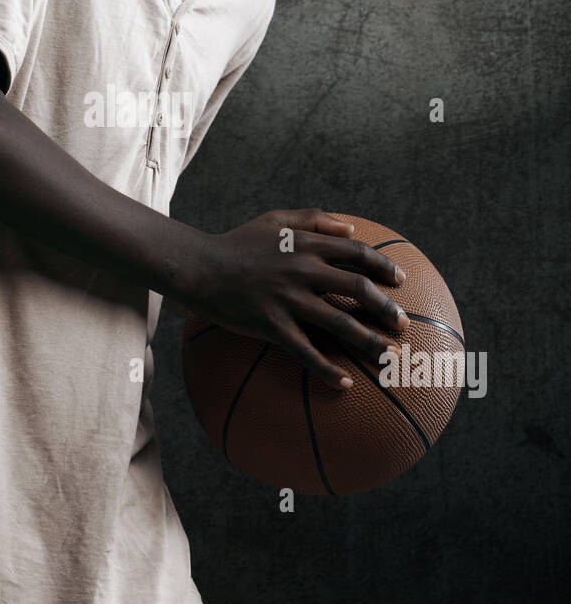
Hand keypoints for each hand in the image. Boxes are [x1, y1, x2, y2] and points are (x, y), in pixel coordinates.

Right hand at [192, 208, 408, 390]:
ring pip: (338, 323)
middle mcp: (302, 270)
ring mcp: (288, 299)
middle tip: (403, 324)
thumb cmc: (237, 243)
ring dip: (368, 341)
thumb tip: (351, 227)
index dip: (383, 267)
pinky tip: (346, 384)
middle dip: (386, 307)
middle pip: (357, 287)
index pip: (356, 253)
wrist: (199, 267)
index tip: (400, 281)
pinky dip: (328, 370)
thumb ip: (314, 219)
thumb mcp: (274, 220)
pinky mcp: (272, 325)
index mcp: (306, 244)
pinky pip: (306, 352)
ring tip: (388, 356)